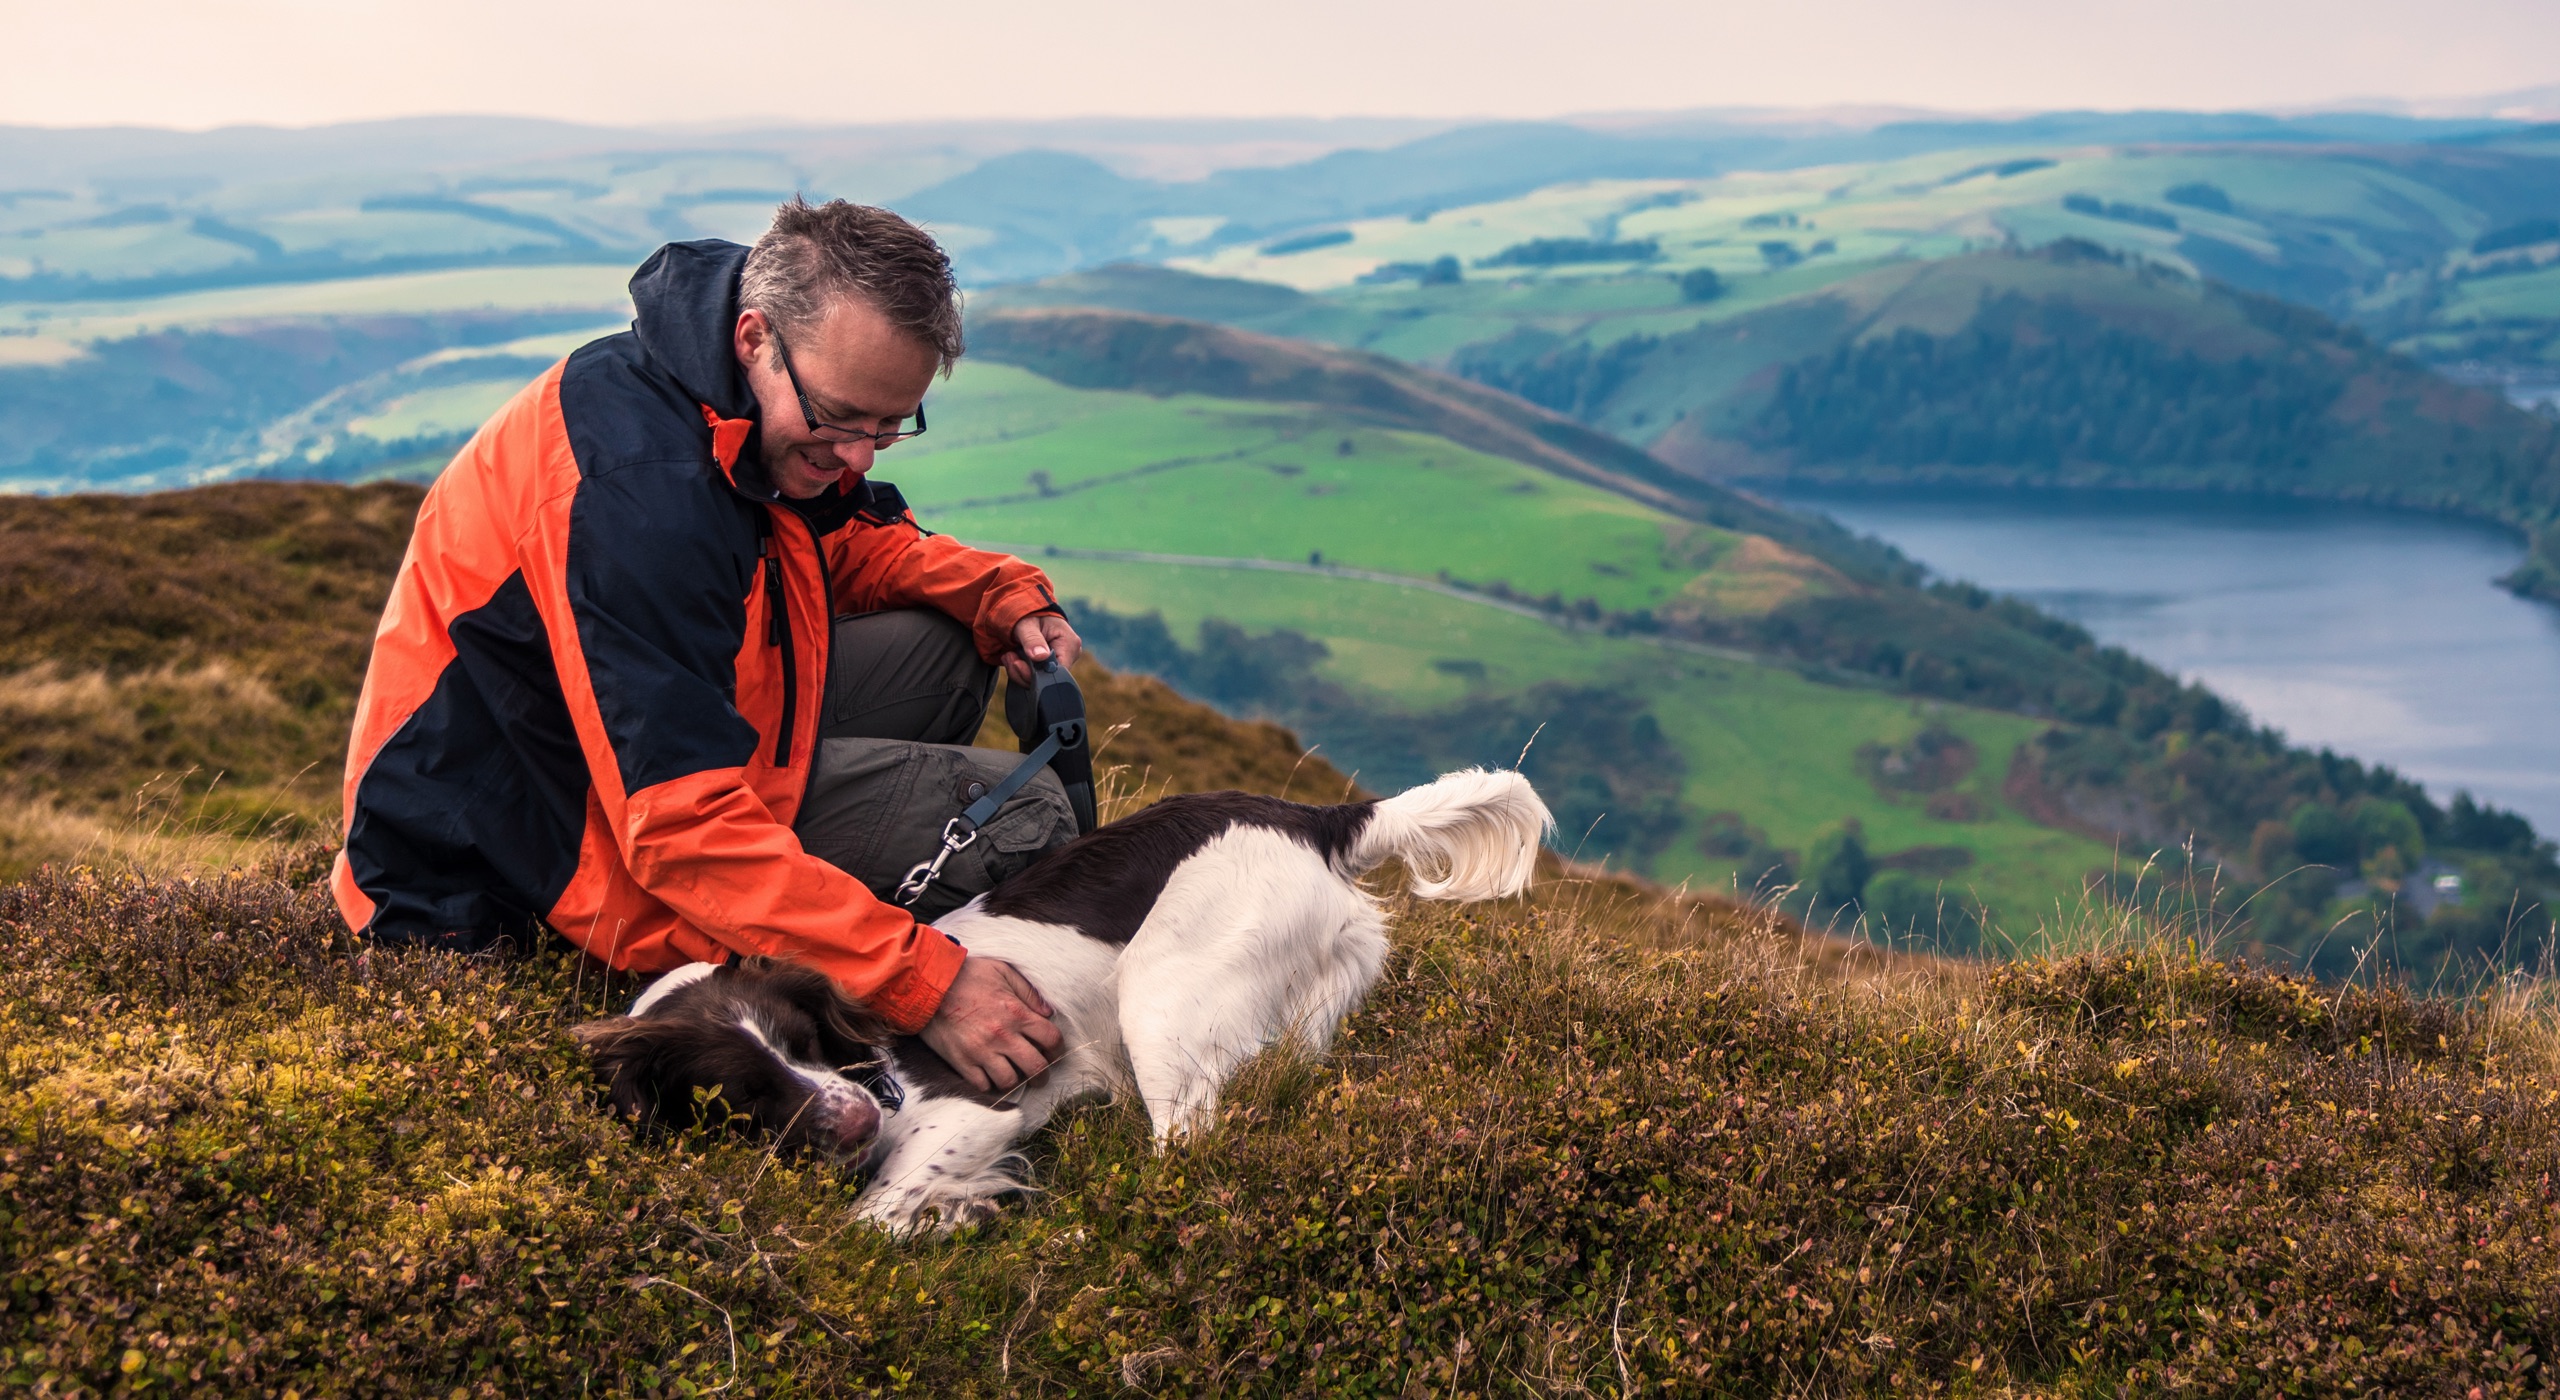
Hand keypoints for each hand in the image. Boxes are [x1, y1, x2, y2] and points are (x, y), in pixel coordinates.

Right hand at [916, 955, 1062, 1092]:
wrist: (928, 985)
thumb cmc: (967, 975)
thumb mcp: (1003, 971)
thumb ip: (1028, 991)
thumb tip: (1048, 1012)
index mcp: (1016, 1013)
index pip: (1051, 1039)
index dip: (1058, 1049)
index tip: (1053, 1052)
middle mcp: (1002, 1036)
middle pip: (1036, 1067)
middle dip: (1042, 1075)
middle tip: (1039, 1076)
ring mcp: (981, 1051)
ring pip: (1010, 1081)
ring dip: (1015, 1081)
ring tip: (1014, 1077)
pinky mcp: (961, 1062)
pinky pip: (982, 1085)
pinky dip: (989, 1084)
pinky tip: (990, 1076)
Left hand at [1002, 613, 1083, 685]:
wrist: (1028, 614)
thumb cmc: (1030, 615)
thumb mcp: (1027, 624)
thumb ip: (1032, 640)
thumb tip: (1040, 657)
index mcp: (1069, 644)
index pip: (1058, 671)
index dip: (1037, 673)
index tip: (1017, 663)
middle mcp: (1069, 656)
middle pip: (1048, 678)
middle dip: (1024, 672)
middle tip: (1010, 657)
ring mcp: (1061, 663)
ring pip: (1039, 681)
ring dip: (1019, 672)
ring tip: (1010, 655)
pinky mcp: (1050, 667)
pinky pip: (1035, 678)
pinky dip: (1020, 672)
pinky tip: (1014, 658)